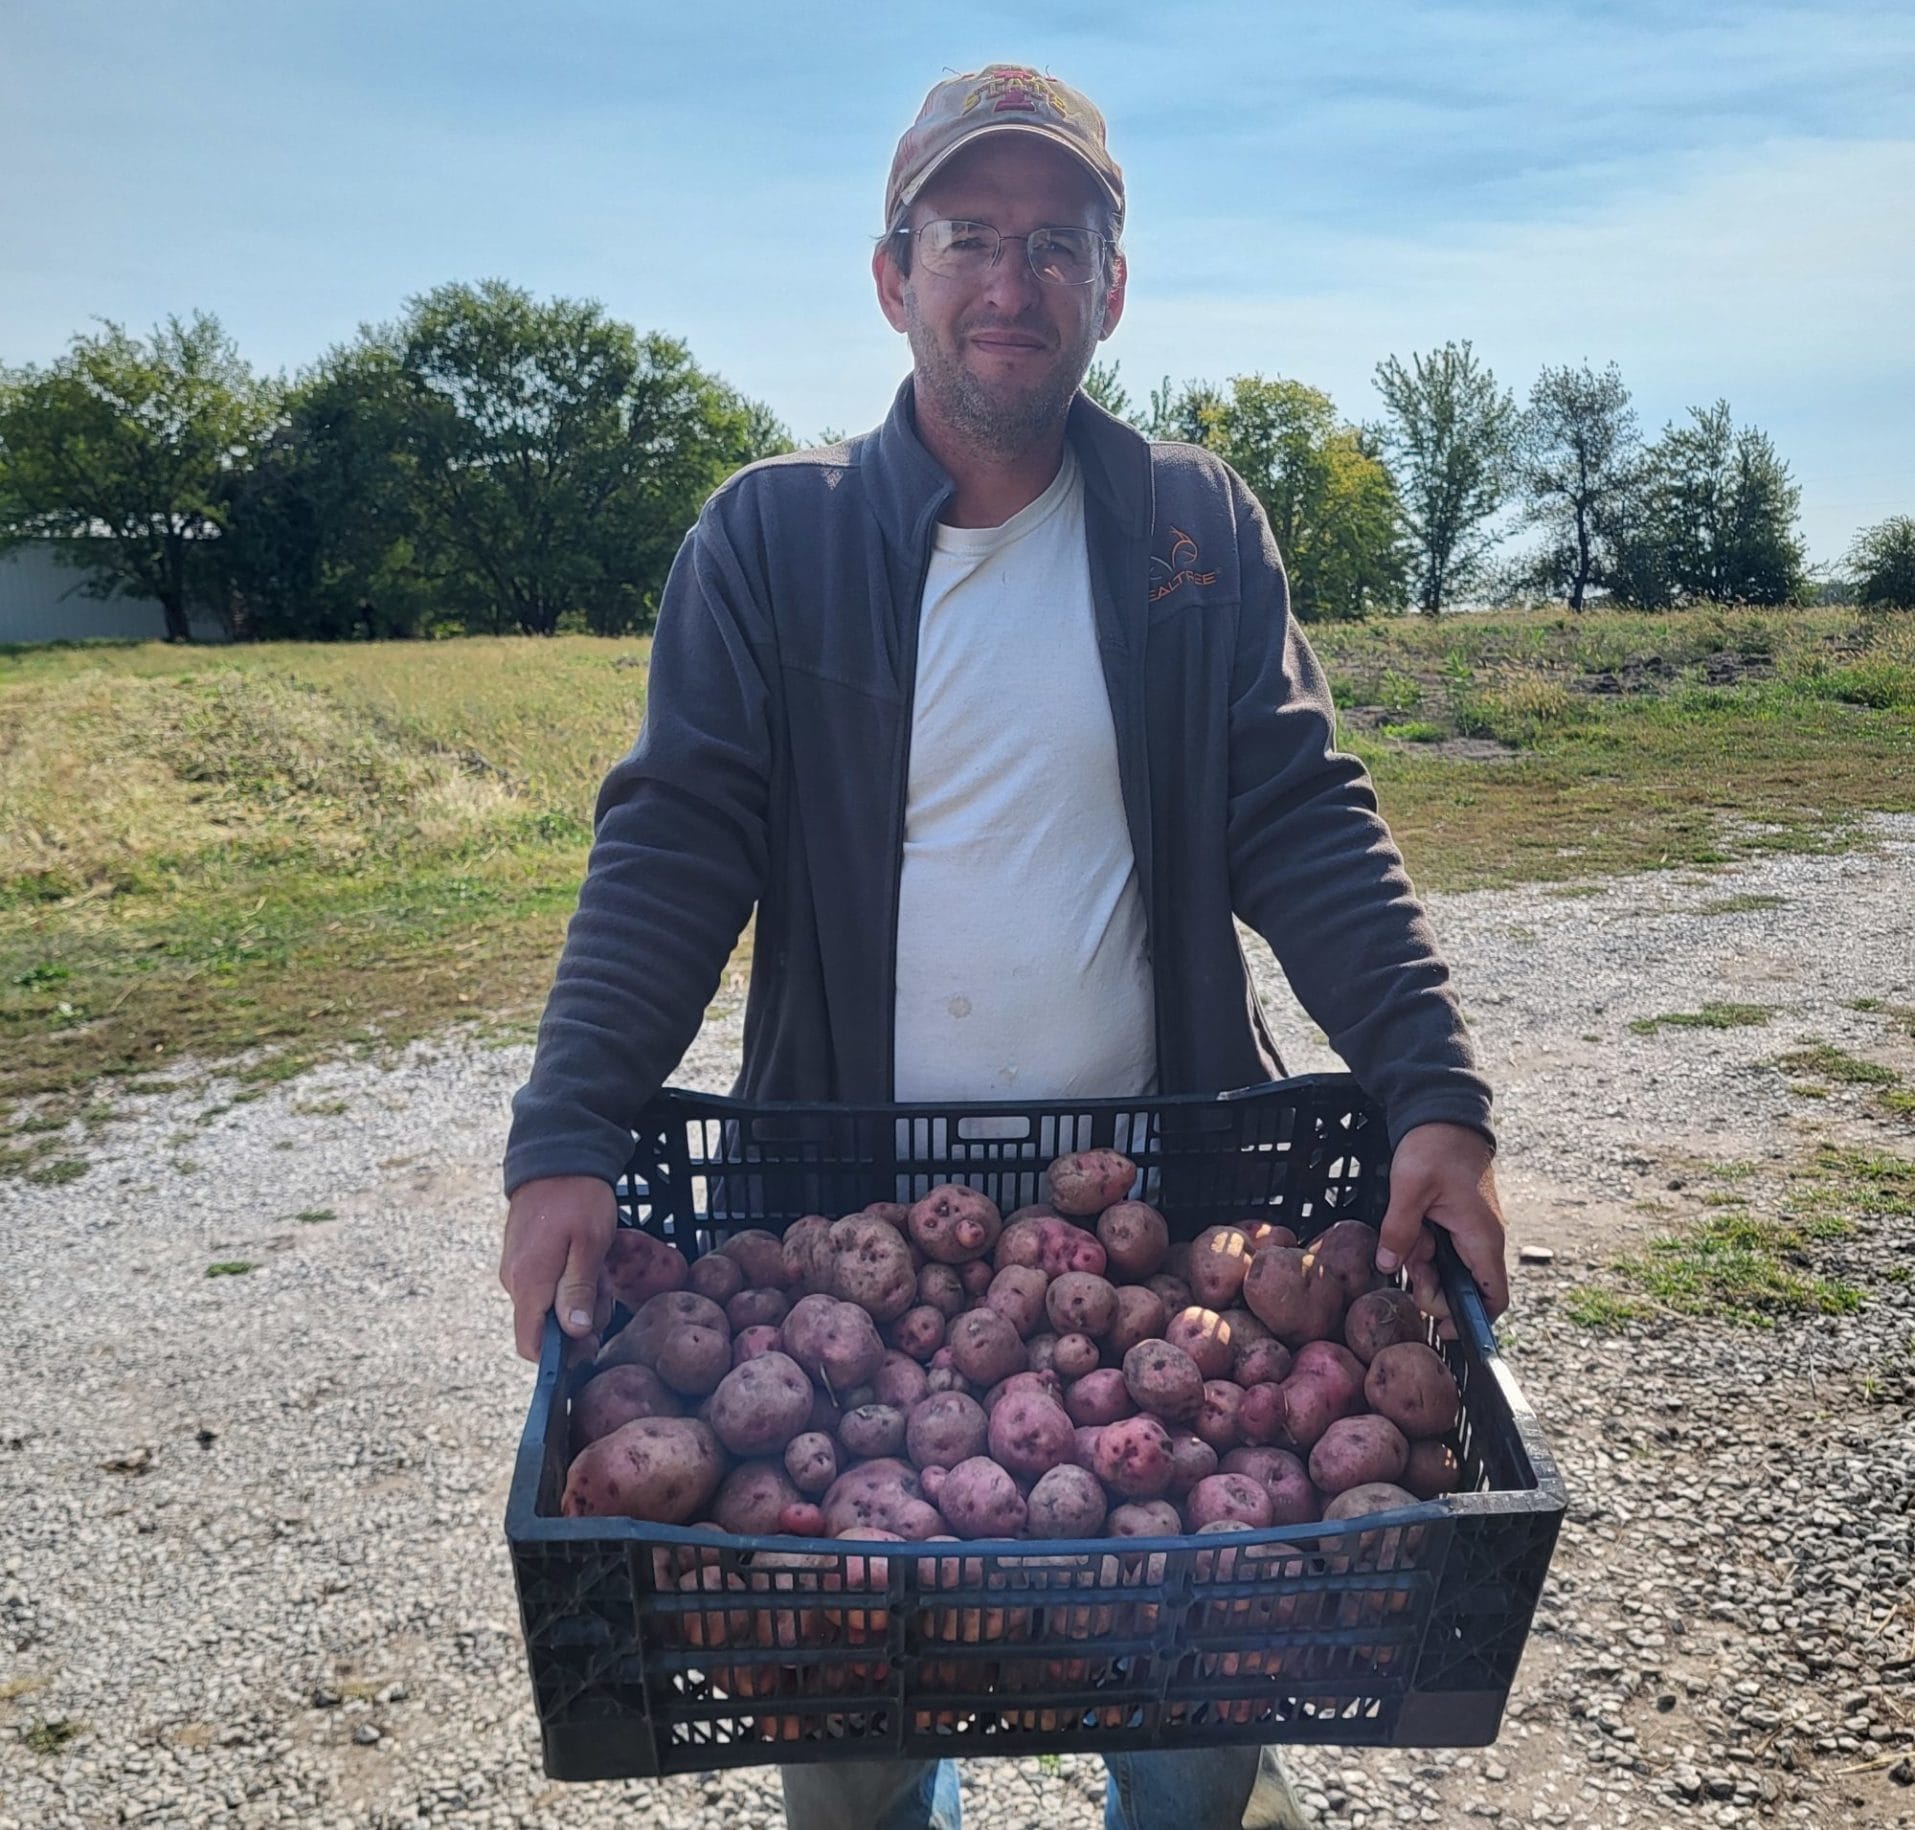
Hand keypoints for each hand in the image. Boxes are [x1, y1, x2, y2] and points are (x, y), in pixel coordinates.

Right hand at [499, 1175, 617, 1361]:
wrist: (557, 1157)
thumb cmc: (579, 1199)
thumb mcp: (589, 1245)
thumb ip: (578, 1290)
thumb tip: (572, 1333)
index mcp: (529, 1284)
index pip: (531, 1346)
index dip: (559, 1357)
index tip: (590, 1344)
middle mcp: (514, 1283)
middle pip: (545, 1329)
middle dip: (579, 1320)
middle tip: (605, 1289)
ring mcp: (516, 1270)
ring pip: (548, 1307)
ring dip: (578, 1298)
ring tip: (599, 1267)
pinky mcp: (523, 1260)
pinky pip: (546, 1287)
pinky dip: (569, 1282)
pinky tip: (588, 1260)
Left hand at [1374, 1122, 1508, 1334]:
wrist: (1444, 1113)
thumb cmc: (1434, 1147)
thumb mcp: (1410, 1188)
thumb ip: (1400, 1229)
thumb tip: (1389, 1265)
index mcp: (1482, 1238)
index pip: (1493, 1298)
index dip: (1471, 1320)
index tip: (1439, 1326)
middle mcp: (1483, 1239)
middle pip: (1463, 1287)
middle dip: (1432, 1285)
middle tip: (1407, 1265)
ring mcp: (1471, 1230)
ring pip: (1448, 1267)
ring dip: (1423, 1261)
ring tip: (1407, 1237)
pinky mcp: (1458, 1220)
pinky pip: (1442, 1246)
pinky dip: (1423, 1244)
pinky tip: (1409, 1229)